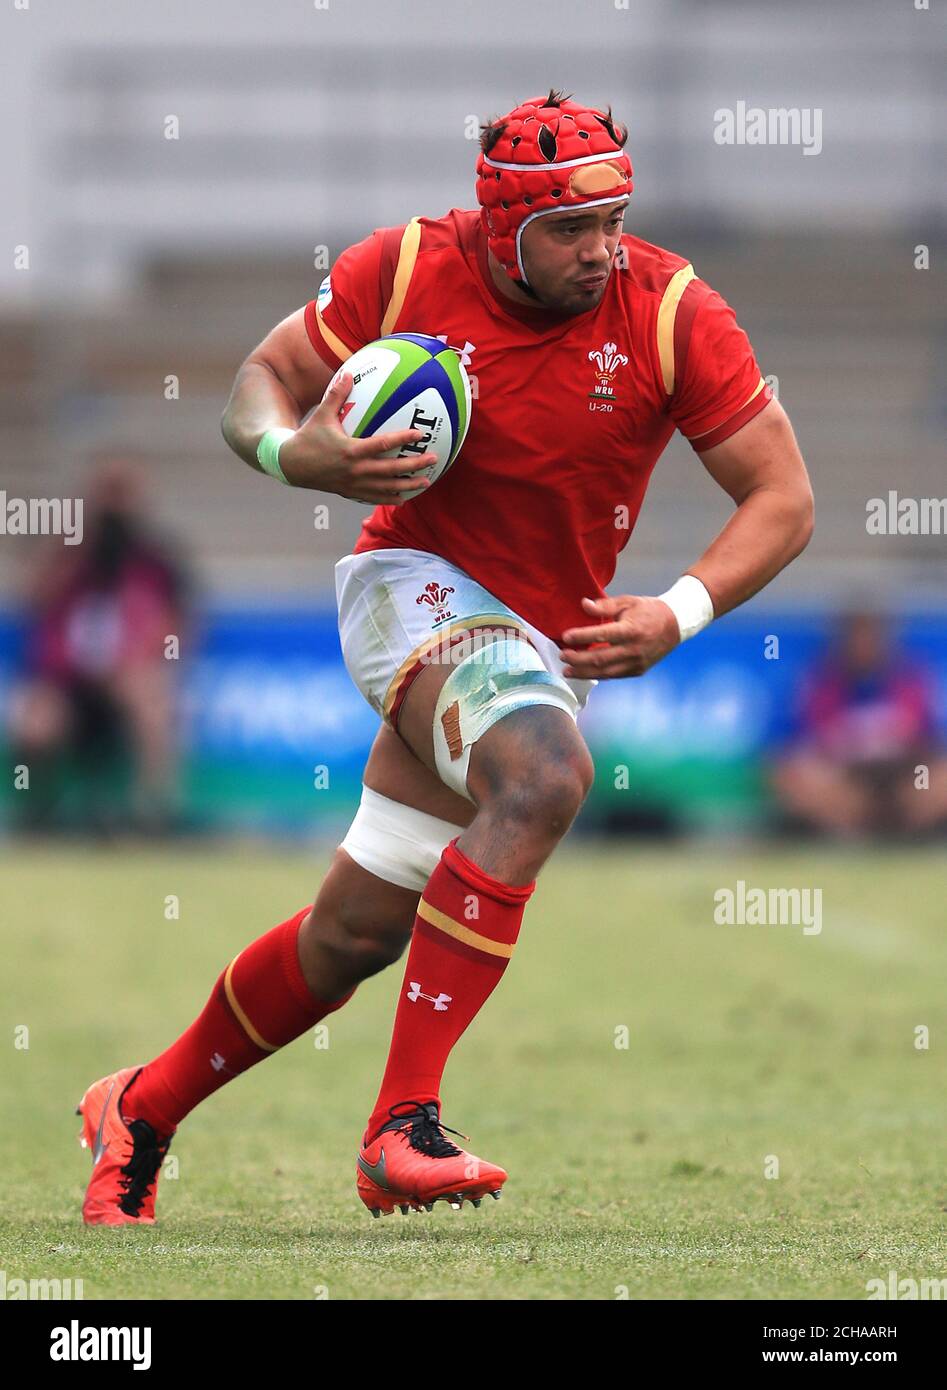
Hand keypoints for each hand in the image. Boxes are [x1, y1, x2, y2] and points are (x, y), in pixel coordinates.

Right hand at [277, 371, 436, 502]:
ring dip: (408, 485)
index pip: (382, 444)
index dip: (402, 439)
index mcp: (351, 450)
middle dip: (414, 465)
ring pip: (386, 487)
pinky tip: (404, 497)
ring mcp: (354, 484)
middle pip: (391, 470)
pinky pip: (374, 498)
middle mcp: (355, 470)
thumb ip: (336, 395)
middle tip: (433, 459)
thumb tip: (348, 372)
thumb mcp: (321, 415)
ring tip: (426, 482)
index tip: (419, 434)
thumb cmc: (308, 438)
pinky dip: (390, 498)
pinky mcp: (350, 492)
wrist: (291, 466)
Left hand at [557, 595, 679, 678]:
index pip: (602, 635)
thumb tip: (584, 605)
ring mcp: (636, 663)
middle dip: (578, 659)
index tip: (566, 636)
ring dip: (584, 672)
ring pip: (605, 672)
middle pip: (600, 658)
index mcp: (631, 630)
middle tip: (562, 655)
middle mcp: (634, 650)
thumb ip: (605, 605)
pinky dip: (597, 674)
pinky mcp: (638, 671)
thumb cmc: (649, 611)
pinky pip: (614, 675)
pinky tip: (584, 672)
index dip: (582, 636)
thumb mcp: (628, 602)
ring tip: (567, 670)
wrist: (676, 625)